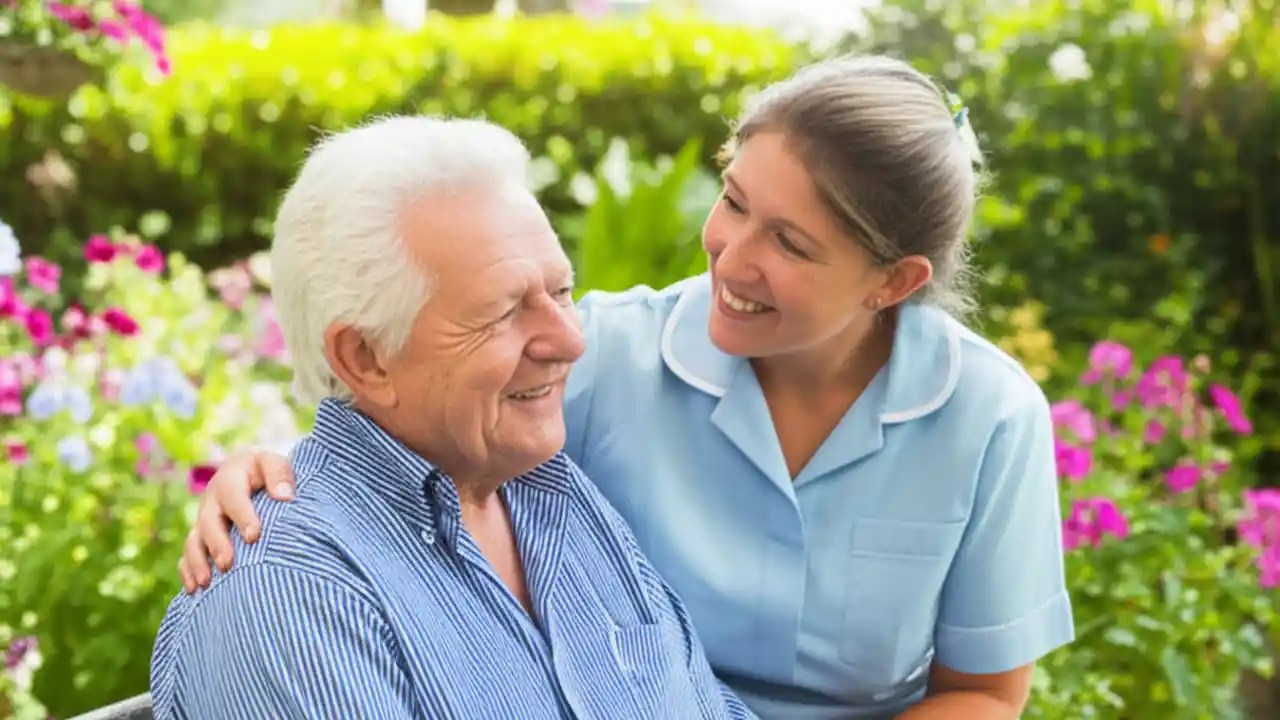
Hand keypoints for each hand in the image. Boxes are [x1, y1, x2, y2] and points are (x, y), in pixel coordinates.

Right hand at [178, 449, 295, 592]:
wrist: (251, 471)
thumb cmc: (268, 472)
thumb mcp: (275, 464)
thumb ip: (280, 475)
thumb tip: (285, 497)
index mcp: (230, 478)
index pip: (234, 496)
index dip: (242, 516)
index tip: (253, 536)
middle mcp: (213, 499)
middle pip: (209, 522)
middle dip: (217, 544)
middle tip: (227, 564)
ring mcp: (204, 518)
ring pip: (194, 540)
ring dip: (198, 561)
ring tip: (206, 582)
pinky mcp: (200, 534)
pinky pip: (188, 553)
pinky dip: (188, 570)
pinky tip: (193, 589)